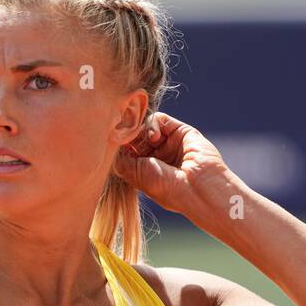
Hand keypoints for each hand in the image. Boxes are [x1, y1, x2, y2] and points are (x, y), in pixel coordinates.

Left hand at [113, 111, 232, 215]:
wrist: (197, 188)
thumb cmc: (166, 187)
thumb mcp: (135, 175)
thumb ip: (120, 159)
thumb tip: (109, 145)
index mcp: (147, 171)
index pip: (128, 151)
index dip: (119, 146)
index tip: (111, 144)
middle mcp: (158, 156)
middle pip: (136, 136)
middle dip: (128, 136)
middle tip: (122, 137)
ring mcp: (170, 143)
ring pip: (146, 126)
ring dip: (140, 130)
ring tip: (143, 141)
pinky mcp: (180, 130)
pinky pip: (160, 118)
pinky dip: (152, 123)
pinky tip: (153, 137)